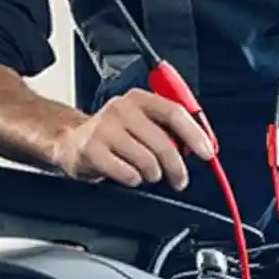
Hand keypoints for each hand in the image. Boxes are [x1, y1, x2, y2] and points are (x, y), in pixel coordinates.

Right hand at [50, 88, 214, 191]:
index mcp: (139, 99)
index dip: (194, 135)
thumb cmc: (114, 134)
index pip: (174, 113)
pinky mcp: (92, 151)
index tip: (207, 154)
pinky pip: (128, 175)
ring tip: (145, 173)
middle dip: (176, 167)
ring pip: (148, 162)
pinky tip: (127, 175)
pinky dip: (133, 180)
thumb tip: (201, 146)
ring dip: (152, 175)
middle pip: (163, 143)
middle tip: (179, 180)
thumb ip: (169, 130)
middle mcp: (121, 109)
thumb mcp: (141, 122)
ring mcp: (104, 129)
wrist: (71, 141)